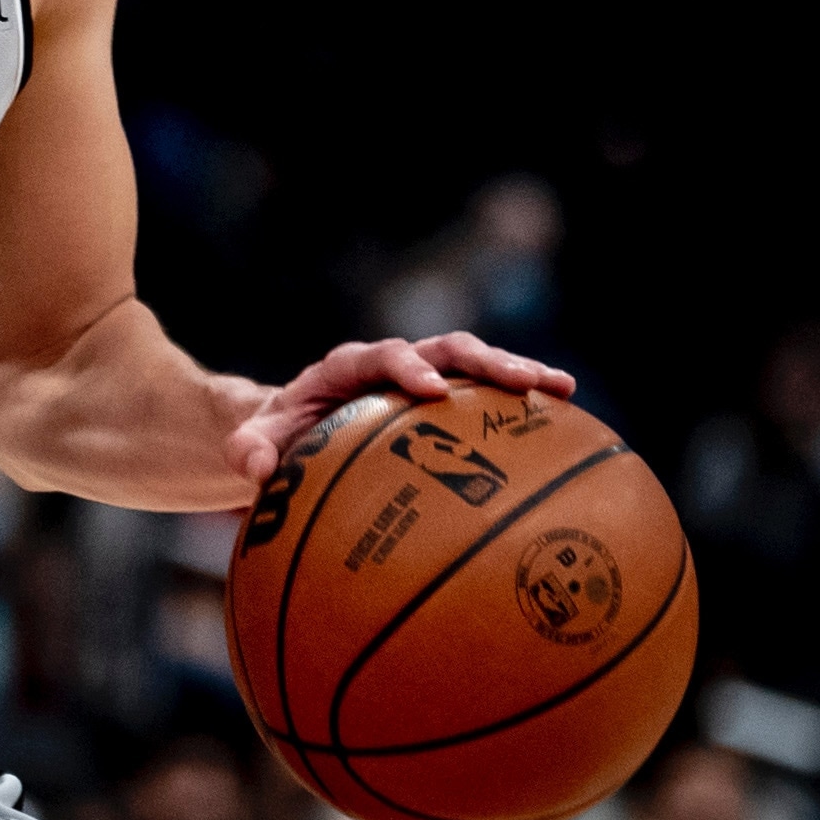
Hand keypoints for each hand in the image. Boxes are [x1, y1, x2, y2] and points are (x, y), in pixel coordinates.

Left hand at [222, 329, 575, 483]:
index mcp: (348, 367)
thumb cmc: (280, 436)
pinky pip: (488, 402)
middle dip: (485, 361)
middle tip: (525, 383)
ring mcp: (426, 379)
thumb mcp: (255, 441)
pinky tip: (570, 429)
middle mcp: (394, 364)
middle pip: (446, 349)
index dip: (407, 367)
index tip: (430, 390)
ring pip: (477, 367)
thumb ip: (249, 450)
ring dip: (519, 373)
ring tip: (563, 391)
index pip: (382, 356)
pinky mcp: (448, 403)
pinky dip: (523, 410)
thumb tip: (255, 470)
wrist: (296, 429)